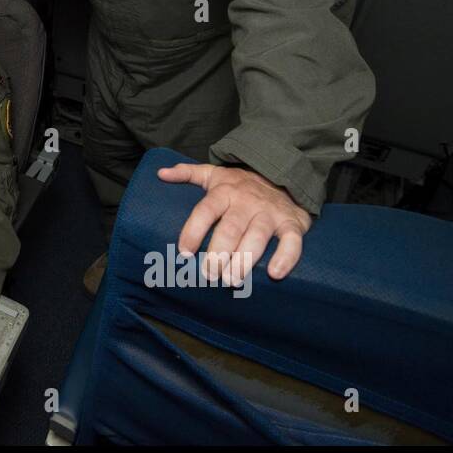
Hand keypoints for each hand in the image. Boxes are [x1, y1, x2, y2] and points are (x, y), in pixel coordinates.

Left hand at [157, 163, 312, 283]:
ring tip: (232, 280)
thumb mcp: (214, 174)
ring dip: (245, 260)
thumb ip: (187, 173)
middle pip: (230, 228)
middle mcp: (247, 202)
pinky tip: (274, 274)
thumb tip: (161, 174)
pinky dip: (286, 257)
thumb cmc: (240, 185)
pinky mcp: (292, 223)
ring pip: (257, 236)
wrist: (282, 176)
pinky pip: (292, 241)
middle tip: (209, 274)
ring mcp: (270, 213)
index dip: (193, 230)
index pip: (206, 210)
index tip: (184, 252)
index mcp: (225, 192)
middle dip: (218, 252)